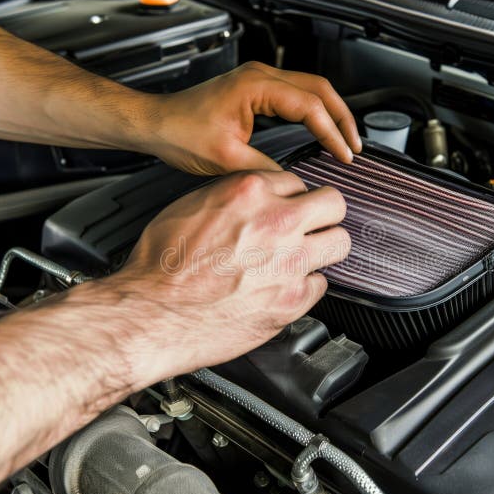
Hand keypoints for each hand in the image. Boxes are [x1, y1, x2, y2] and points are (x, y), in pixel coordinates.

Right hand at [101, 170, 350, 381]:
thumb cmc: (160, 266)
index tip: (288, 206)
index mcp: (249, 192)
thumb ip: (230, 197)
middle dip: (325, 213)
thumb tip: (250, 199)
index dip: (291, 196)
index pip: (297, 180)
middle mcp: (277, 222)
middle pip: (334, 203)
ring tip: (310, 255)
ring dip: (326, 247)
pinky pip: (322, 285)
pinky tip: (287, 287)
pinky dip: (307, 286)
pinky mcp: (293, 299)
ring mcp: (290, 262)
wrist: (152, 313)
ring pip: (341, 243)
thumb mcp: (189, 207)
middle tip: (315, 224)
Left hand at [140, 62, 361, 174]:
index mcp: (256, 86)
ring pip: (310, 89)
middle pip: (319, 89)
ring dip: (330, 114)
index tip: (344, 155)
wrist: (156, 124)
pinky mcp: (255, 89)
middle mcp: (260, 76)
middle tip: (355, 146)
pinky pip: (296, 95)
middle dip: (342, 118)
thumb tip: (293, 182)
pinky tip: (320, 130)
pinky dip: (314, 113)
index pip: (310, 106)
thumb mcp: (227, 160)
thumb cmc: (180, 133)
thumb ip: (266, 169)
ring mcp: (258, 79)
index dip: (331, 132)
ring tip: (345, 140)